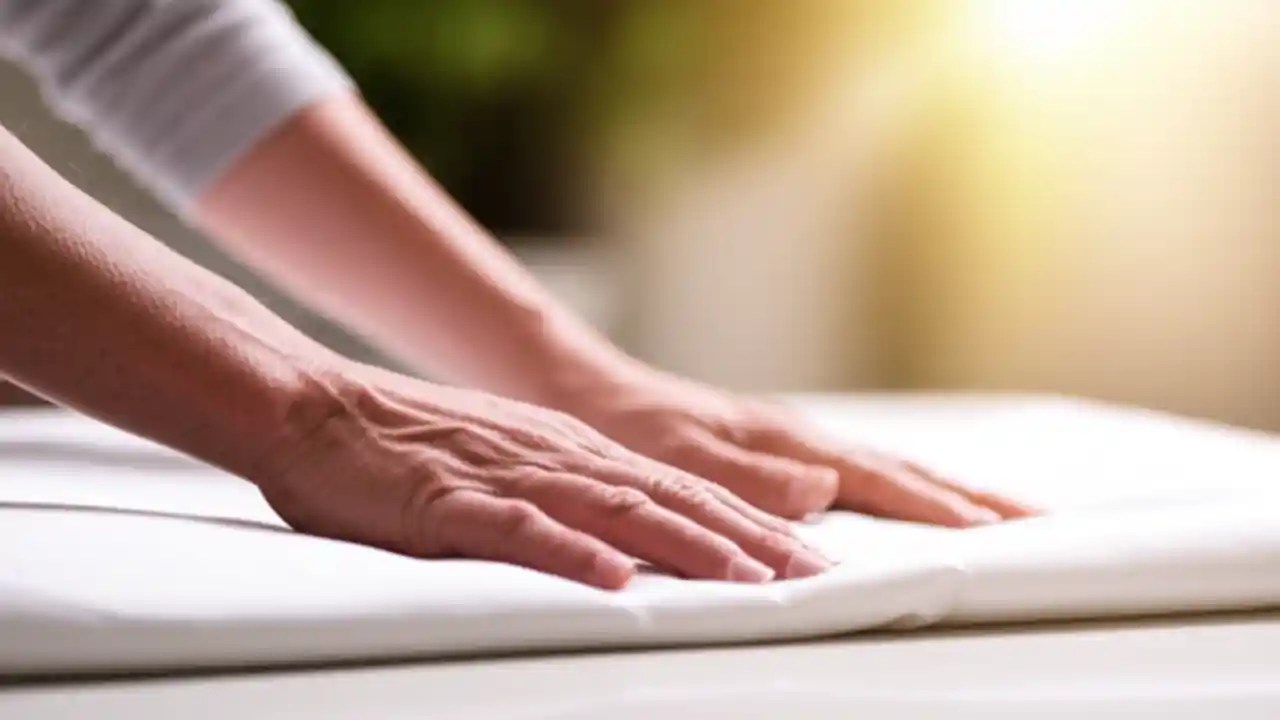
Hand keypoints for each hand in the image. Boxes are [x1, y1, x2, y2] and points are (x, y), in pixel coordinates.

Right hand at [253, 364, 831, 589]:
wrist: (322, 410)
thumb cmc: (410, 447)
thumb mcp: (510, 466)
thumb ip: (571, 496)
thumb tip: (633, 541)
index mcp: (573, 452)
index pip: (679, 491)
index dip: (749, 525)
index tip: (806, 558)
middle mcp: (557, 458)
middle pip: (670, 500)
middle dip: (748, 539)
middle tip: (812, 573)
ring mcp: (509, 477)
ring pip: (615, 510)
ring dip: (686, 545)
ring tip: (747, 578)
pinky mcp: (450, 501)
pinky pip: (519, 529)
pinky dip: (570, 552)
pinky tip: (611, 575)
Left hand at [553, 365, 1037, 525]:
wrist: (584, 391)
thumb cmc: (627, 426)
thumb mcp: (677, 457)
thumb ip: (751, 477)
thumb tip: (826, 489)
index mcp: (788, 444)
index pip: (886, 482)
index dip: (946, 511)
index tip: (1009, 532)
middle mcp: (800, 439)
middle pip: (905, 471)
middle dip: (973, 497)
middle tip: (1038, 521)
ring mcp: (791, 441)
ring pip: (886, 468)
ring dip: (945, 491)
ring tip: (995, 513)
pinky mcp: (774, 448)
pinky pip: (858, 470)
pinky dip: (900, 486)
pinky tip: (904, 498)